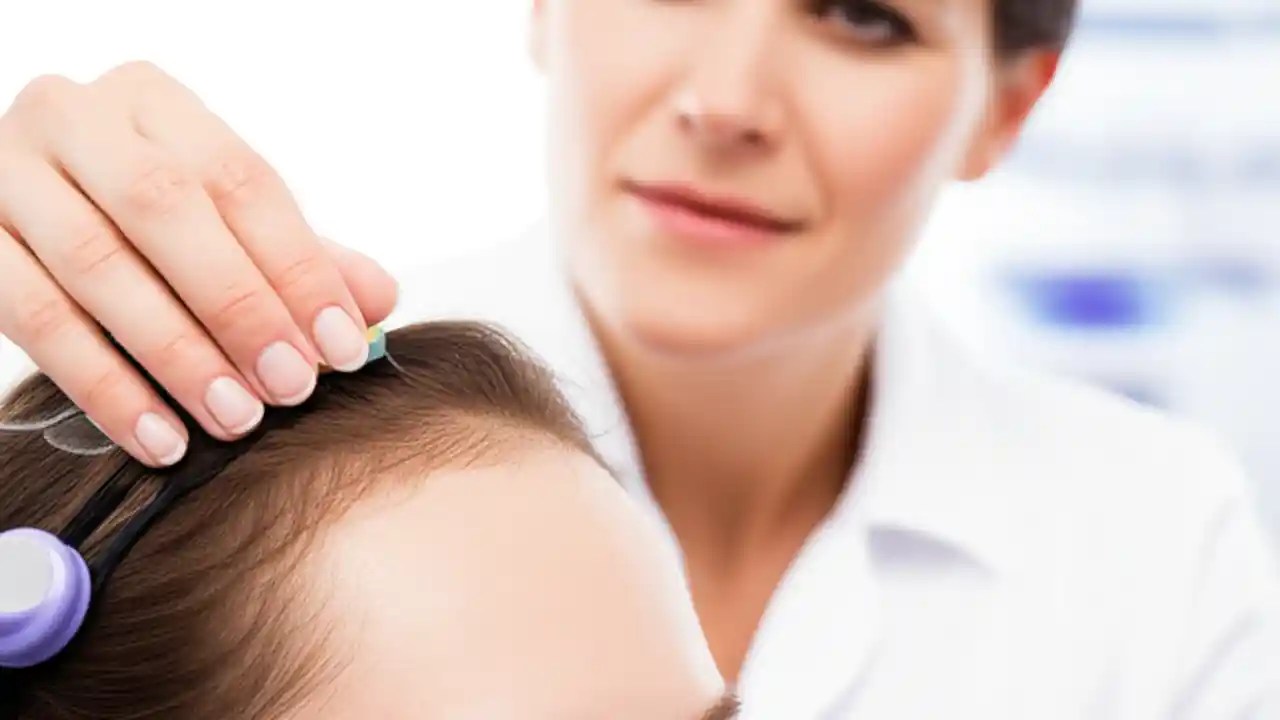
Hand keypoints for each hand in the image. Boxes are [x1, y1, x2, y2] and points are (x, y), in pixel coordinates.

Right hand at [0, 61, 398, 466]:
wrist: (24, 212)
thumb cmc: (145, 223)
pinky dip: (106, 388)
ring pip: (97, 267)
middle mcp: (74, 120)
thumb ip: (299, 256)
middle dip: (239, 306)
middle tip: (291, 385)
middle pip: (165, 210)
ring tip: (235, 417)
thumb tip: (379, 298)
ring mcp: (6, 176)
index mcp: (153, 103)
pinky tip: (161, 436)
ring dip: (178, 354)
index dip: (299, 266)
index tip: (344, 344)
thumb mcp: (223, 226)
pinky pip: (37, 321)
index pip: (240, 179)